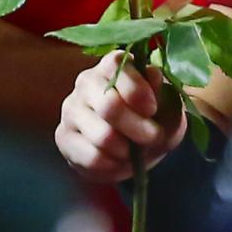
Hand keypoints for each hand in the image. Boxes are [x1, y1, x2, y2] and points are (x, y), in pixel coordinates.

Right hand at [55, 50, 185, 183]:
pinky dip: (114, 166)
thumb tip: (152, 74)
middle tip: (152, 138)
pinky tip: (119, 161)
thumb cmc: (153, 120)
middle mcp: (86, 81)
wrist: (133, 150)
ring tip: (135, 152)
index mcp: (112, 65)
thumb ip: (162, 90)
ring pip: (102, 136)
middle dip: (139, 128)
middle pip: (110, 106)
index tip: (153, 109)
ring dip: (128, 151)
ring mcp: (71, 109)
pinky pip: (92, 158)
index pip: (117, 68)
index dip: (138, 91)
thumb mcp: (167, 105)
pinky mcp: (64, 136)